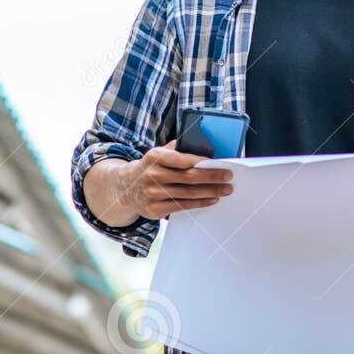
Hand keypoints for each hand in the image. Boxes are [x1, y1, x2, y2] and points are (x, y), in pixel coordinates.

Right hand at [116, 140, 233, 218]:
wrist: (126, 188)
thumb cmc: (149, 168)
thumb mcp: (157, 154)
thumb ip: (175, 150)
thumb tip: (201, 145)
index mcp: (155, 157)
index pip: (183, 159)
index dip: (203, 162)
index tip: (220, 163)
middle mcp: (153, 175)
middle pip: (190, 177)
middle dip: (213, 177)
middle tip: (228, 177)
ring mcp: (153, 193)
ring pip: (189, 193)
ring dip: (211, 192)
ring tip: (225, 189)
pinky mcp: (155, 209)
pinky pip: (183, 206)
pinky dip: (201, 203)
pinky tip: (212, 199)